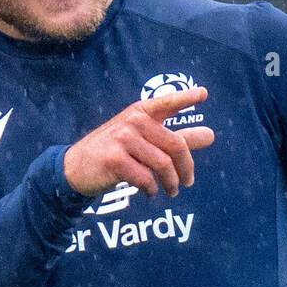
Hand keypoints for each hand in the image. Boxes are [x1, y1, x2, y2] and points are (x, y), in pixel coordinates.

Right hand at [63, 86, 213, 198]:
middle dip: (186, 167)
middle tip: (188, 182)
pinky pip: (145, 178)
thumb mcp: (144, 141)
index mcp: (141, 112)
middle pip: (175, 145)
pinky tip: (150, 192)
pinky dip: (151, 189)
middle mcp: (133, 121)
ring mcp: (122, 139)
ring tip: (172, 191)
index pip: (167, 102)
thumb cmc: (114, 153)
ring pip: (162, 165)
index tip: (203, 94)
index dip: (186, 98)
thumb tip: (211, 135)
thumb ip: (177, 138)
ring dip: (170, 183)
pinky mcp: (114, 159)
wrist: (75, 168)